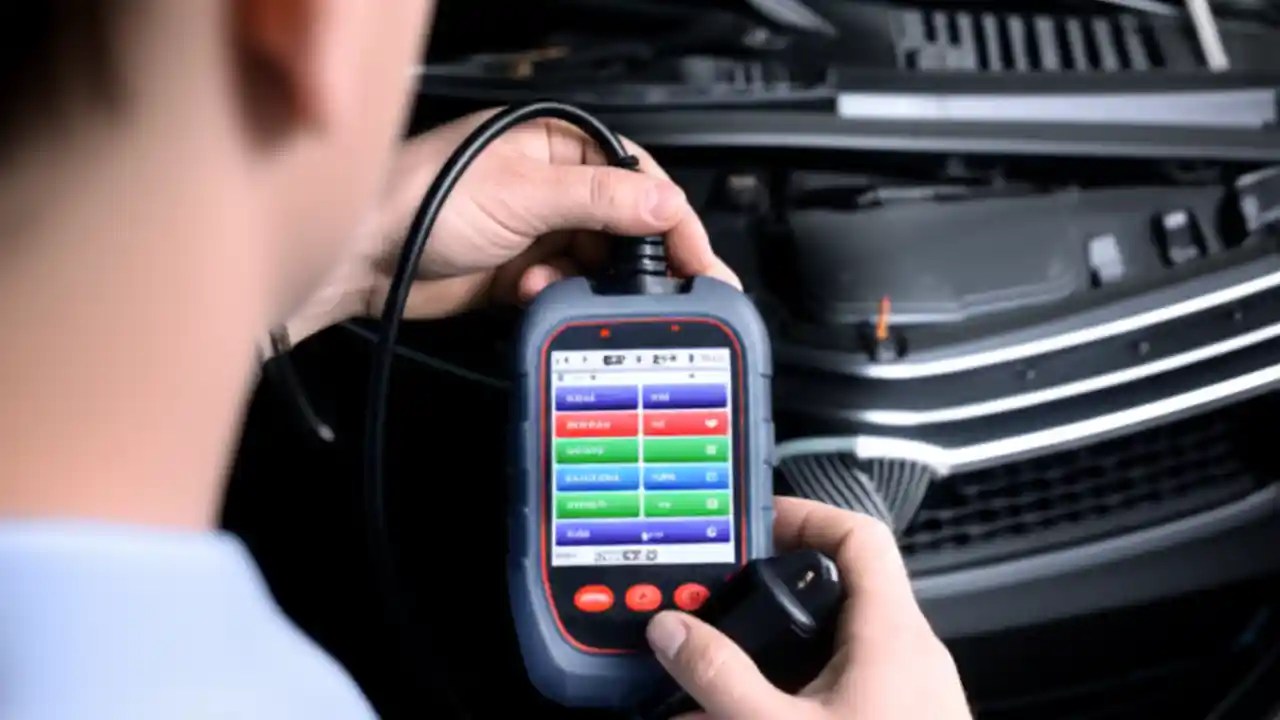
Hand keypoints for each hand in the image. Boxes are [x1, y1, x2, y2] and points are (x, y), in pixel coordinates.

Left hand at [284, 108, 739, 340]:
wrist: (360, 258)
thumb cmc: (418, 198)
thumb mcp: (522, 193)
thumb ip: (599, 200)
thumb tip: (665, 204)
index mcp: (557, 145)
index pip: (638, 180)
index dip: (673, 221)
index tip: (698, 261)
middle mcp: (552, 185)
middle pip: (625, 225)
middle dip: (644, 260)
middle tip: (675, 293)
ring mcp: (536, 229)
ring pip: (598, 262)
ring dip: (595, 281)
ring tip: (581, 287)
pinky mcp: (520, 270)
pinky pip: (566, 287)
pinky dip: (561, 295)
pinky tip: (537, 292)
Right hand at [644, 498, 971, 719]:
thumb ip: (719, 676)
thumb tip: (674, 632)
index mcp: (892, 634)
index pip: (858, 535)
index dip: (805, 515)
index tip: (755, 523)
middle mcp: (909, 656)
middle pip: (836, 594)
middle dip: (767, 603)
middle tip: (719, 610)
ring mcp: (909, 696)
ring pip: (832, 653)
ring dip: (773, 662)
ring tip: (716, 690)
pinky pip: (841, 694)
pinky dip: (793, 700)